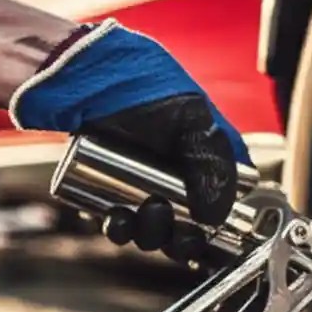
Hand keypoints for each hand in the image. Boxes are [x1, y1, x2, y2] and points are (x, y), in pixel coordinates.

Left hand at [10, 19, 250, 246]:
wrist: (89, 74)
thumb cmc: (147, 84)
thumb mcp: (194, 117)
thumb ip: (215, 166)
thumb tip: (213, 218)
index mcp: (207, 162)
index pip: (222, 207)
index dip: (214, 227)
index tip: (203, 231)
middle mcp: (178, 179)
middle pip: (189, 229)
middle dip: (180, 237)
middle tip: (173, 223)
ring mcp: (144, 187)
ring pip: (155, 232)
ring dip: (151, 234)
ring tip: (142, 212)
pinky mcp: (111, 191)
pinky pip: (119, 223)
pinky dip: (120, 227)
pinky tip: (116, 216)